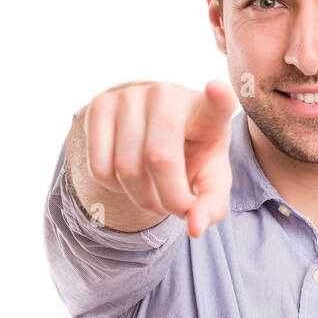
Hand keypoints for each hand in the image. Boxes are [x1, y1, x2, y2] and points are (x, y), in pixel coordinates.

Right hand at [83, 78, 236, 237]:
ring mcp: (130, 95)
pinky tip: (129, 178)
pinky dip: (114, 188)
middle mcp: (168, 94)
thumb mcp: (210, 179)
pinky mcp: (100, 105)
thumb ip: (211, 205)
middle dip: (167, 200)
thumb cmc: (191, 156)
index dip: (219, 98)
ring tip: (154, 194)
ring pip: (125, 168)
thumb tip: (194, 228)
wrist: (154, 131)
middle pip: (159, 160)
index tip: (218, 89)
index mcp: (207, 110)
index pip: (217, 102)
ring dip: (141, 198)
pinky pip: (99, 167)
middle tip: (175, 207)